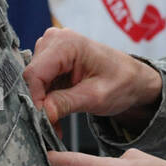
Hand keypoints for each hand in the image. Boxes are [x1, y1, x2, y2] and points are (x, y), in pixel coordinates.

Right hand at [23, 27, 161, 125]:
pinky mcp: (51, 58)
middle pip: (32, 76)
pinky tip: (57, 113)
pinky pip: (39, 81)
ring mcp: (51, 47)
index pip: (35, 73)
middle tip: (53, 126)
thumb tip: (42, 114)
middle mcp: (55, 39)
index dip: (37, 99)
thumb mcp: (96, 97)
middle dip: (40, 103)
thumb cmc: (122, 82)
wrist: (133, 78)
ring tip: (58, 122)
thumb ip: (66, 103)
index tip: (46, 121)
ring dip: (43, 104)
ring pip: (34, 81)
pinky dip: (46, 99)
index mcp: (67, 43)